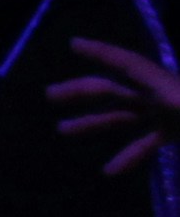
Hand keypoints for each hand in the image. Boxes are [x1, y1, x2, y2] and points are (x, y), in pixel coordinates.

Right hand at [46, 35, 178, 179]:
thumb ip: (167, 107)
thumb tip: (164, 81)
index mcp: (170, 88)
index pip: (131, 65)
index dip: (102, 53)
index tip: (73, 45)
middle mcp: (167, 97)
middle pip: (119, 89)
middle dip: (84, 91)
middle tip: (51, 96)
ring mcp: (173, 115)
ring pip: (127, 116)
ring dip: (95, 123)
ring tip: (63, 131)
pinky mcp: (179, 133)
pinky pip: (148, 141)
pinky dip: (129, 154)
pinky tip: (108, 171)